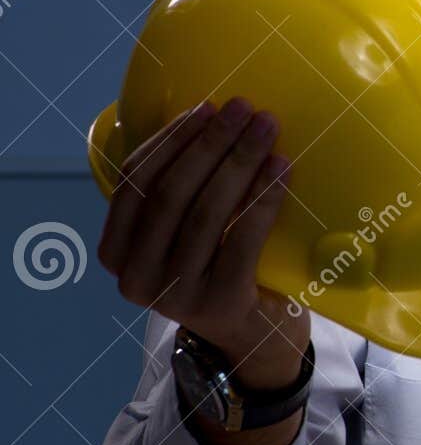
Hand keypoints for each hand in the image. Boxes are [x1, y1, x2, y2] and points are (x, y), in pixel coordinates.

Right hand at [97, 96, 308, 397]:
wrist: (253, 337)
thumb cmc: (219, 269)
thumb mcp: (183, 235)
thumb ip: (179, 194)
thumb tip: (208, 120)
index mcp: (116, 252)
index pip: (133, 183)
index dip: (169, 140)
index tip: (205, 107)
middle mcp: (134, 276)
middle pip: (170, 193)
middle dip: (209, 143)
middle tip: (244, 109)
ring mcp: (174, 294)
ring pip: (205, 213)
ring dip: (239, 162)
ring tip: (266, 130)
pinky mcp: (218, 303)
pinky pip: (242, 238)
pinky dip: (263, 198)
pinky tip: (281, 168)